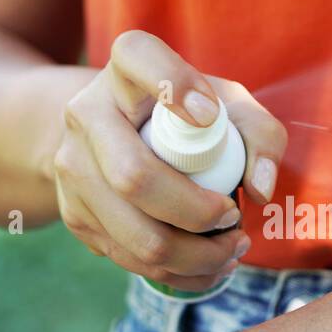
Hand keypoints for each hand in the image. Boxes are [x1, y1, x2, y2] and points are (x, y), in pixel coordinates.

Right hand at [53, 30, 286, 290]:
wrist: (116, 140)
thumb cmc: (188, 119)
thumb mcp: (229, 107)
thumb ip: (260, 134)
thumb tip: (258, 189)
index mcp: (125, 69)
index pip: (138, 58)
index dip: (173, 85)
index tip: (210, 116)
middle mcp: (85, 113)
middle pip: (134, 178)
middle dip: (196, 212)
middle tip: (235, 217)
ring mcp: (72, 168)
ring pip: (134, 234)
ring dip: (195, 256)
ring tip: (232, 250)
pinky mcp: (75, 215)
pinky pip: (129, 259)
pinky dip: (179, 273)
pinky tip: (210, 265)